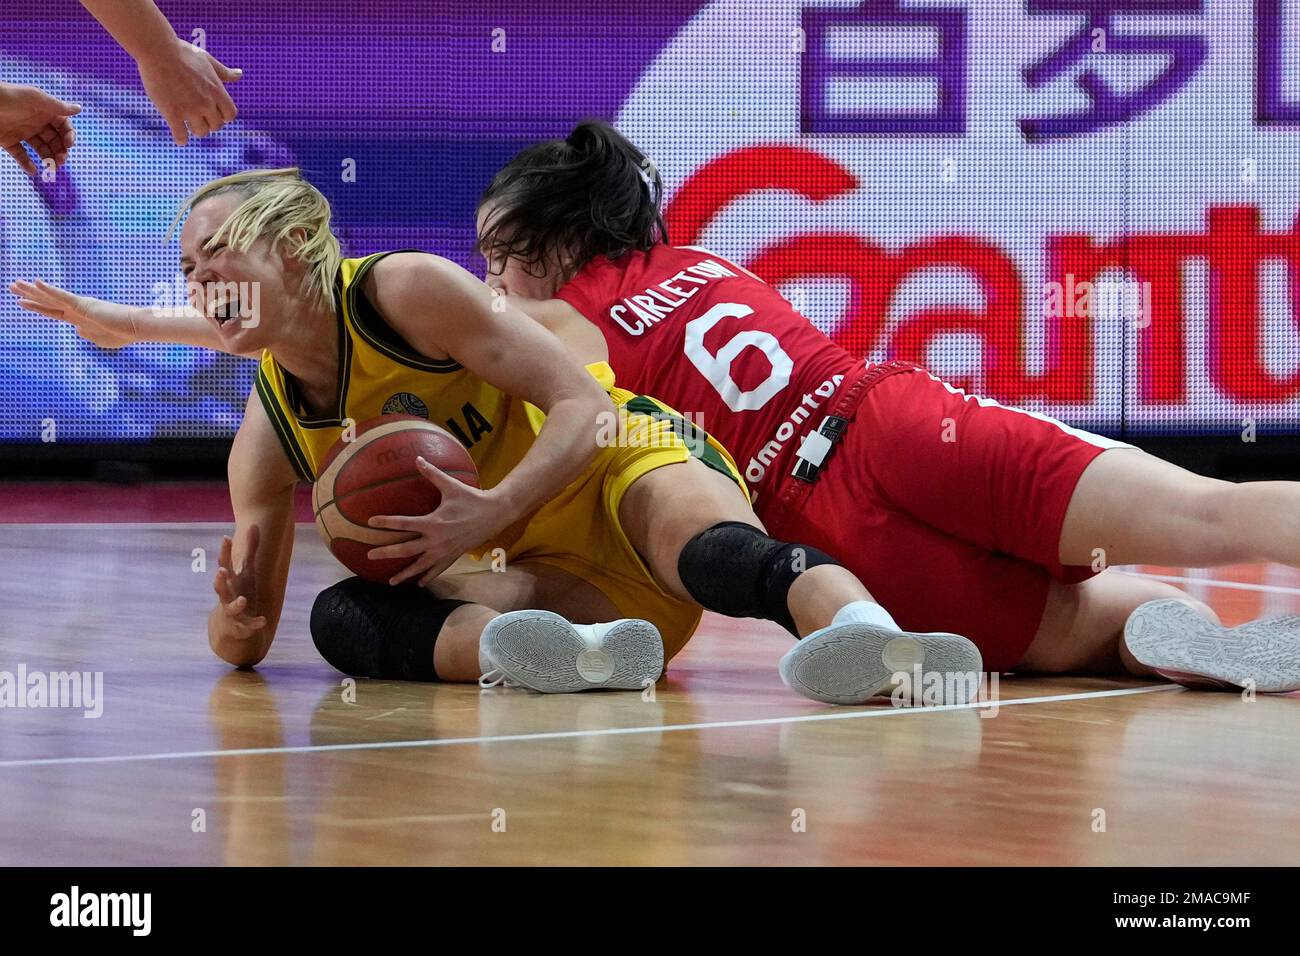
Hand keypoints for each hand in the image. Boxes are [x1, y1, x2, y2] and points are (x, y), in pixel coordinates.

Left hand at [0, 83, 78, 173]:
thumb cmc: (9, 96)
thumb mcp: (36, 98)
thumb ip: (58, 106)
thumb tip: (79, 109)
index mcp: (44, 111)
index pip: (63, 126)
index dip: (69, 135)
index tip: (68, 144)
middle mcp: (35, 122)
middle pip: (54, 140)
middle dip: (60, 151)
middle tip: (61, 161)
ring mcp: (22, 132)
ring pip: (40, 149)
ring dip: (48, 159)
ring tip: (51, 168)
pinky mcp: (8, 141)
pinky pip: (20, 155)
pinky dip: (27, 164)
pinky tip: (33, 171)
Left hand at [9, 279, 138, 348]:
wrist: (136, 327)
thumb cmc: (123, 333)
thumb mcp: (101, 340)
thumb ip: (88, 335)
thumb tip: (77, 330)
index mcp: (79, 318)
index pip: (53, 311)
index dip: (37, 306)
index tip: (22, 301)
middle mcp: (76, 310)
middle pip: (47, 301)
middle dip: (29, 294)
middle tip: (12, 285)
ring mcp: (78, 306)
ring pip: (50, 297)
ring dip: (31, 290)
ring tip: (14, 284)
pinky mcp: (83, 304)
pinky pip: (62, 296)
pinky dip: (49, 290)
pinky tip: (35, 282)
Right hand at [136, 37, 240, 143]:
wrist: (158, 50)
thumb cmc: (182, 53)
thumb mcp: (207, 60)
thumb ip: (224, 72)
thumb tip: (240, 75)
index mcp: (217, 90)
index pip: (230, 114)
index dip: (224, 116)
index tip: (215, 113)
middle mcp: (206, 102)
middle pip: (216, 126)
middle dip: (209, 123)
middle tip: (199, 117)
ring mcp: (190, 109)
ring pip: (200, 132)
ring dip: (196, 130)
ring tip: (189, 124)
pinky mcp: (172, 112)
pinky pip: (181, 135)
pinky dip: (181, 139)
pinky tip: (180, 138)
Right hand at [211, 528, 267, 640]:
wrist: (229, 625)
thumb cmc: (239, 590)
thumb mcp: (246, 570)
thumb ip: (250, 549)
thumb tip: (254, 525)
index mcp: (230, 581)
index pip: (224, 565)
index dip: (224, 552)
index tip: (226, 538)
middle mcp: (228, 595)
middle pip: (221, 587)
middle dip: (220, 580)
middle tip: (221, 571)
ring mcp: (233, 611)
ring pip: (231, 608)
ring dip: (236, 603)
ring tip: (242, 599)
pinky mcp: (242, 625)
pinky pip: (248, 626)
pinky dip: (254, 623)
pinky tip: (263, 620)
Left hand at [367, 457, 499, 586]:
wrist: (495, 514)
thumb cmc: (472, 498)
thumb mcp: (451, 485)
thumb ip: (432, 473)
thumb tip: (417, 458)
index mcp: (433, 522)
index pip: (403, 523)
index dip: (386, 522)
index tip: (370, 522)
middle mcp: (436, 540)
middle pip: (406, 549)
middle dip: (387, 552)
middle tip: (370, 556)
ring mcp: (445, 550)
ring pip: (420, 565)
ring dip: (405, 573)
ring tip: (392, 582)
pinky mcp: (453, 555)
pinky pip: (437, 569)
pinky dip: (428, 577)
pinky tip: (419, 584)